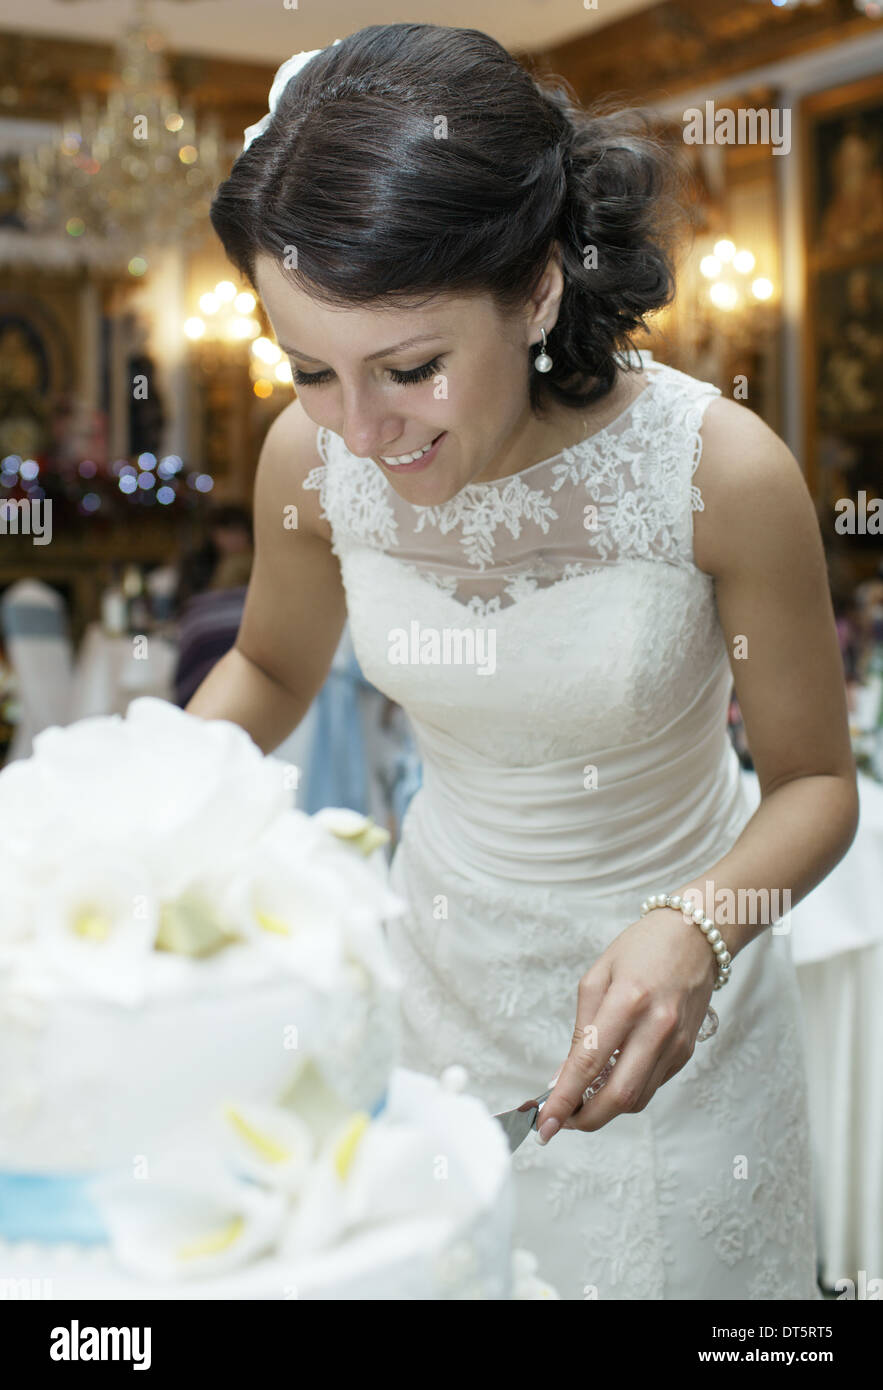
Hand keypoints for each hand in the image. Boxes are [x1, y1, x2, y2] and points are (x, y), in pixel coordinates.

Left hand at [535, 909, 717, 1142]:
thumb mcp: (598, 977)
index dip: (564, 1099)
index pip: (590, 1063)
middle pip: (620, 1096)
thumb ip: (582, 1030)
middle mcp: (657, 1027)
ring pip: (638, 1099)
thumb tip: (563, 1077)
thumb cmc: (641, 949)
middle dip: (586, 1119)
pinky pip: (652, 1085)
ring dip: (606, 1109)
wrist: (696, 937)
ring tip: (582, 1100)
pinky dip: (628, 1091)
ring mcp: (677, 1043)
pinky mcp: (687, 1052)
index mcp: (628, 1001)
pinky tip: (611, 1080)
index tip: (545, 1124)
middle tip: (562, 1121)